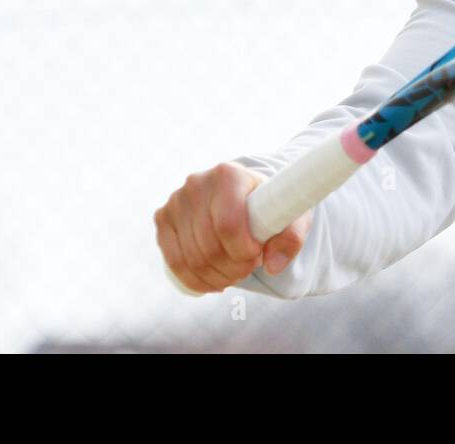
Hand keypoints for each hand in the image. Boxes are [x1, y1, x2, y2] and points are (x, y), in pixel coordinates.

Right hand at [154, 161, 312, 293]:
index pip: (228, 225)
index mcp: (228, 175)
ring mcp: (176, 201)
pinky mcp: (163, 219)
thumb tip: (273, 265)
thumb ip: (290, 238)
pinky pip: (174, 262)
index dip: (244, 251)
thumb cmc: (269, 205)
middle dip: (234, 268)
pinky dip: (196, 279)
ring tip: (235, 273)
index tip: (258, 254)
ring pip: (192, 259)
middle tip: (248, 267)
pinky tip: (214, 280)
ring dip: (218, 276)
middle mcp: (197, 183)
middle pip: (210, 246)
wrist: (245, 194)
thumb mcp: (291, 216)